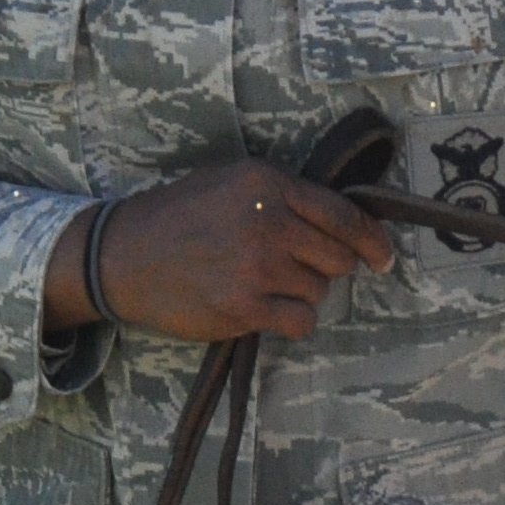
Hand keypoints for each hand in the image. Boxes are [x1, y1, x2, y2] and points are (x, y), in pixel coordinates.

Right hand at [43, 163, 395, 344]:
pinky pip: (300, 321)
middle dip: (323, 268)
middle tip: (291, 268)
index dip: (372, 241)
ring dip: (301, 293)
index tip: (384, 257)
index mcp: (267, 184)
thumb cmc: (177, 217)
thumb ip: (284, 196)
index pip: (343, 215)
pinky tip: (264, 309)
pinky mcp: (244, 307)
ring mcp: (257, 267)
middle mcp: (268, 222)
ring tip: (261, 283)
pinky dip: (291, 320)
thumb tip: (343, 222)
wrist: (121, 256)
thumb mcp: (230, 182)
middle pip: (337, 258)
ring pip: (319, 292)